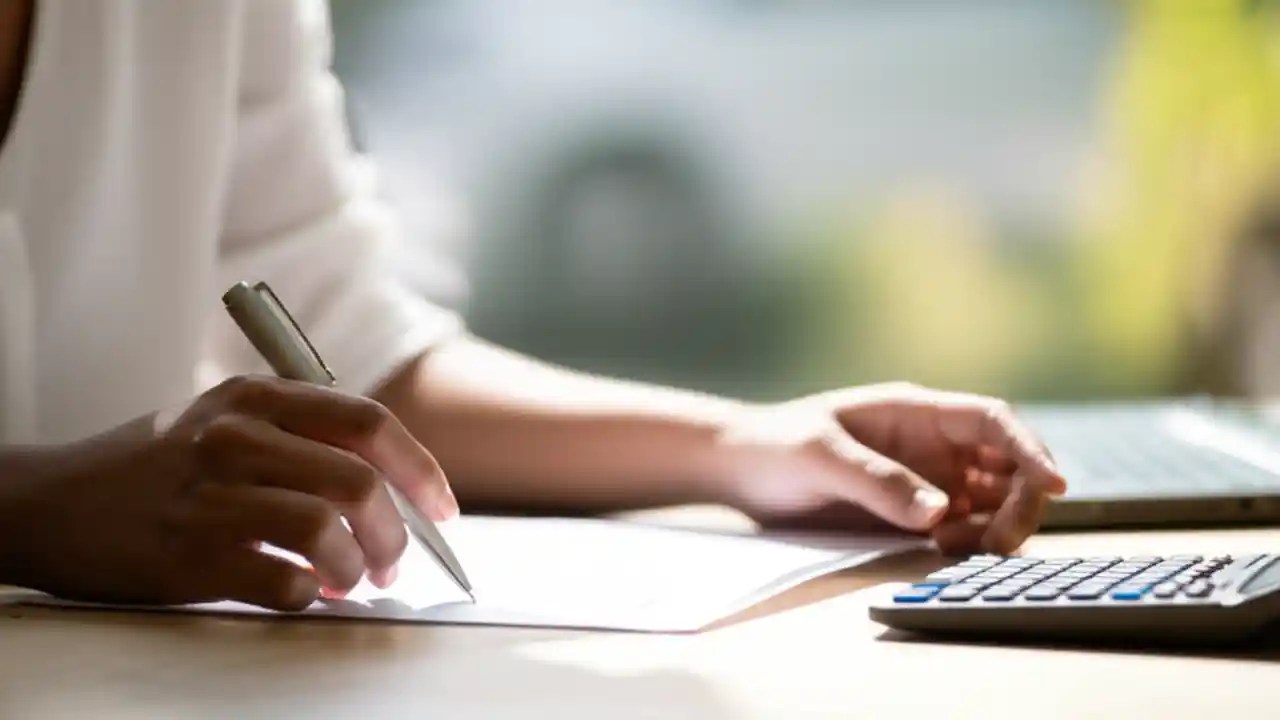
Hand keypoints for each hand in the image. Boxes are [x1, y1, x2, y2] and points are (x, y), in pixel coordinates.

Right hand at [0, 375, 456, 609]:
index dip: (421, 468)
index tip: (444, 508)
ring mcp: (210, 496)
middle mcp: (236, 437)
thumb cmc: (155, 465)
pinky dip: (309, 596)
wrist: (48, 500)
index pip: (369, 423)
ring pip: (326, 530)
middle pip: (359, 481)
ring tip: (349, 579)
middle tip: (392, 561)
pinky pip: (282, 583)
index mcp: (256, 397)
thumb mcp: (224, 420)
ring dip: (355, 566)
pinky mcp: (188, 555)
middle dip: (395, 532)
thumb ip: (301, 437)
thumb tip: (391, 485)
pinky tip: (303, 593)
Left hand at [717, 383, 1065, 553]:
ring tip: (956, 548)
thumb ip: (876, 481)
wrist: (738, 470)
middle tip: (997, 542)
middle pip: (1007, 467)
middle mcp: (931, 445)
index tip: (1056, 484)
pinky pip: (962, 529)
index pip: (992, 422)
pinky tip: (940, 553)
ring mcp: (926, 480)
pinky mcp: (913, 514)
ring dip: (995, 527)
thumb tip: (938, 512)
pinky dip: (969, 544)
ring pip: (992, 502)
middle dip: (1020, 502)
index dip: (1031, 450)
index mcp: (916, 413)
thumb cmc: (775, 446)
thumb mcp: (820, 456)